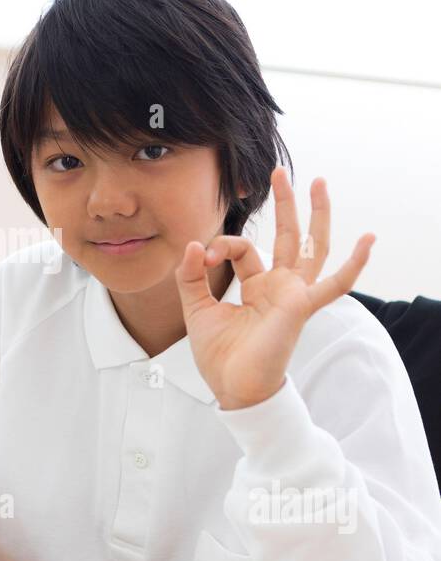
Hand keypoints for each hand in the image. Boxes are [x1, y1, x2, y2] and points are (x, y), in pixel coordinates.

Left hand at [175, 166, 375, 410]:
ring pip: (313, 247)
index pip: (244, 248)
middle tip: (280, 173)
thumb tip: (193, 243)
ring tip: (320, 182)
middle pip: (288, 236)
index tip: (203, 255)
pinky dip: (354, 264)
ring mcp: (294, 294)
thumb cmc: (220, 355)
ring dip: (317, 215)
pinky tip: (368, 240)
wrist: (232, 388)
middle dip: (286, 204)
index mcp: (257, 286)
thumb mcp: (197, 308)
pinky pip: (335, 284)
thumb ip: (191, 276)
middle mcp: (280, 286)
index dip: (222, 244)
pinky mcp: (301, 306)